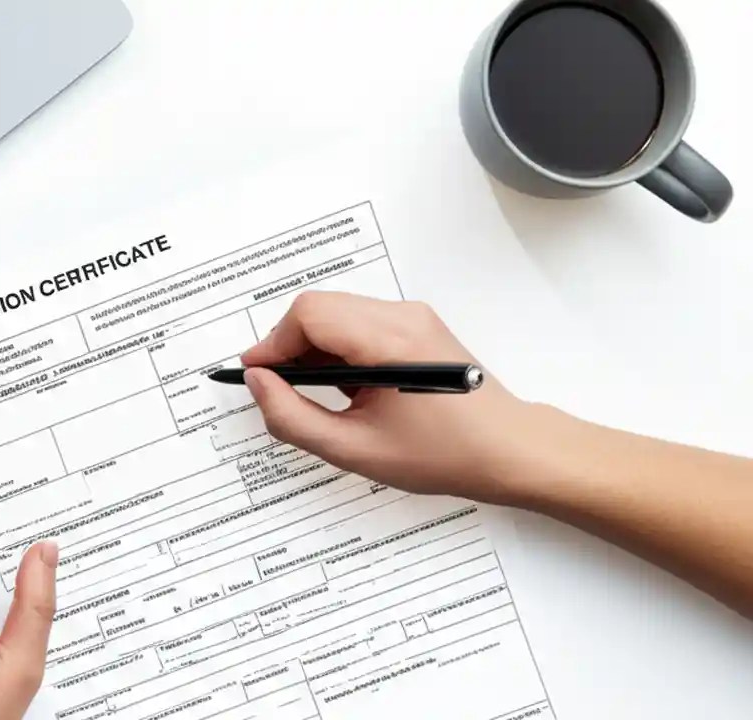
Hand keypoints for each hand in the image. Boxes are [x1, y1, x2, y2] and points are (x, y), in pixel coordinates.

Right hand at [241, 292, 542, 503]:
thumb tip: (258, 385)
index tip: (256, 375)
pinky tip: (350, 388)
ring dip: (315, 347)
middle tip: (279, 387)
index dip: (273, 343)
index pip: (309, 315)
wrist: (508, 450)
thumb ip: (292, 417)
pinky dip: (340, 347)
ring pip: (338, 313)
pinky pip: (360, 321)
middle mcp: (402, 317)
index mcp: (389, 342)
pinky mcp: (418, 325)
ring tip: (322, 394)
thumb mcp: (354, 449)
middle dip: (290, 345)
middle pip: (320, 308)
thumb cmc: (444, 454)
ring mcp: (413, 317)